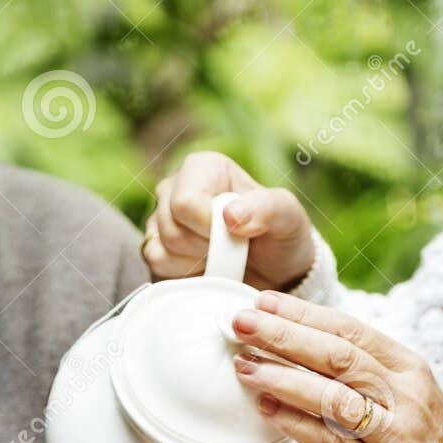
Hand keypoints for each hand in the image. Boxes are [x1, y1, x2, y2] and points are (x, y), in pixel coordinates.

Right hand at [143, 152, 315, 290]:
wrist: (275, 272)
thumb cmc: (280, 236)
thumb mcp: (288, 217)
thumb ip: (267, 209)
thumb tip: (229, 216)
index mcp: (204, 168)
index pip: (186, 202)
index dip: (209, 228)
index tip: (236, 235)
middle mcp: (175, 187)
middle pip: (172, 229)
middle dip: (205, 249)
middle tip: (232, 248)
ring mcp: (160, 218)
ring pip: (161, 250)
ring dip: (196, 264)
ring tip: (222, 257)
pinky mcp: (153, 248)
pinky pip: (155, 266)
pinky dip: (183, 275)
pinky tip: (205, 268)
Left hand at [229, 292, 442, 442]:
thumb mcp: (413, 403)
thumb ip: (370, 379)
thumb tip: (310, 355)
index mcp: (411, 371)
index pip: (352, 329)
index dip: (304, 314)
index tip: (265, 302)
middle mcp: (406, 396)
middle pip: (337, 354)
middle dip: (284, 334)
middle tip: (242, 323)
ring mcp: (395, 434)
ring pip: (331, 394)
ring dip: (282, 377)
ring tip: (244, 366)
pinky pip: (329, 441)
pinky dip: (294, 423)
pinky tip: (267, 410)